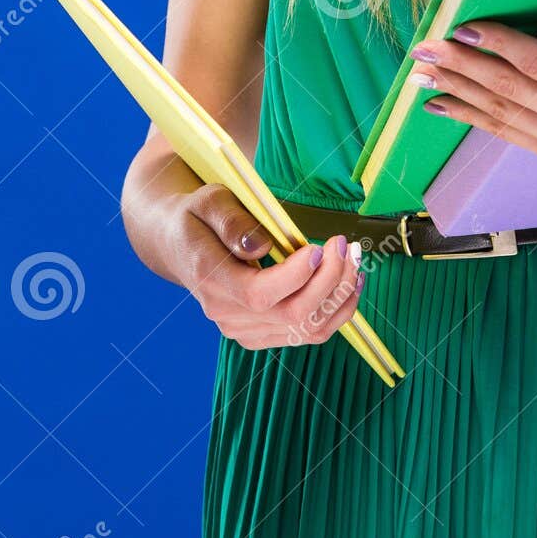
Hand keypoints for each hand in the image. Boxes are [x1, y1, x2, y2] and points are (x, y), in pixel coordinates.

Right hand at [172, 183, 364, 349]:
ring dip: (341, 295)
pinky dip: (337, 309)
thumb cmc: (200, 218)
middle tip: (345, 244)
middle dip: (330, 280)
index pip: (259, 295)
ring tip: (354, 259)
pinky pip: (309, 333)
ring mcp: (245, 331)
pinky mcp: (262, 335)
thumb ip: (232, 221)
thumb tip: (262, 246)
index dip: (296, 276)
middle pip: (293, 314)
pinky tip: (348, 280)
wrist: (182, 245)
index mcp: (211, 281)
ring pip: (308, 329)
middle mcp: (227, 316)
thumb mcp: (208, 202)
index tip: (317, 246)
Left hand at [406, 9, 536, 212]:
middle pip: (509, 89)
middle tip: (423, 46)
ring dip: (455, 90)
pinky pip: (505, 133)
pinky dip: (469, 117)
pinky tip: (440, 103)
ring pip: (499, 113)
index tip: (468, 27)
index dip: (503, 46)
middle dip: (462, 66)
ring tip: (417, 72)